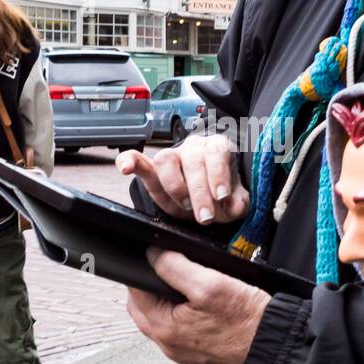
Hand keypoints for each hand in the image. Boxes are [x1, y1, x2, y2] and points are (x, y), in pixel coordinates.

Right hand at [116, 132, 249, 225]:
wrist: (207, 201)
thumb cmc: (221, 196)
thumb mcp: (236, 202)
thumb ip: (238, 203)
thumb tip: (233, 206)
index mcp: (217, 148)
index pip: (216, 152)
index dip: (218, 174)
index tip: (222, 196)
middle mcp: (194, 147)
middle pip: (192, 160)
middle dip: (198, 191)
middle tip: (205, 216)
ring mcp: (172, 155)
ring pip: (165, 159)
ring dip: (174, 185)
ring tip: (185, 205)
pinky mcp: (152, 169)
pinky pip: (137, 158)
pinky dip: (129, 160)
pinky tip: (125, 168)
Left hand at [125, 247, 270, 363]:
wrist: (271, 341)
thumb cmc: (247, 318)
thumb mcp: (210, 283)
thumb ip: (175, 266)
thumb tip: (153, 254)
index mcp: (164, 328)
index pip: (135, 293)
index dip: (144, 270)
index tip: (157, 259)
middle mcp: (168, 344)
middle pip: (142, 307)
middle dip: (151, 286)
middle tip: (171, 270)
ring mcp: (179, 351)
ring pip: (158, 318)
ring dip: (164, 300)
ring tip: (185, 285)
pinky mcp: (193, 352)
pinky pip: (175, 329)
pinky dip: (178, 314)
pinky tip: (195, 305)